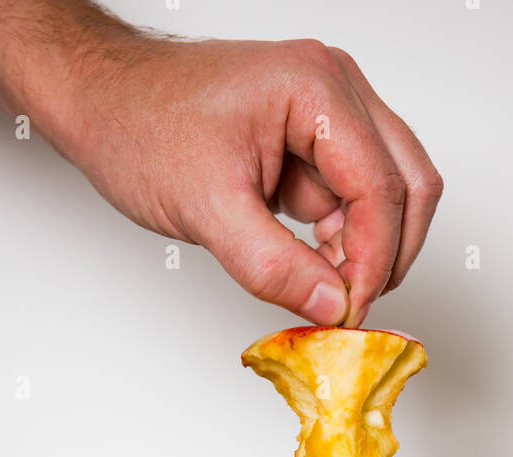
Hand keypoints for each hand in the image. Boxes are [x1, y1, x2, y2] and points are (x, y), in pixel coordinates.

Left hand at [51, 31, 443, 324]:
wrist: (102, 102)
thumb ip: (274, 266)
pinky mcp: (315, 138)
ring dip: (366, 249)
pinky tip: (310, 266)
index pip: (382, 188)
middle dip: (387, 254)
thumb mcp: (207, 210)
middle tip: (349, 306)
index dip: (373, 262)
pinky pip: (356, 197)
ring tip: (320, 286)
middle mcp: (335, 88)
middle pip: (410, 184)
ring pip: (391, 193)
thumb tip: (333, 308)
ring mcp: (329, 111)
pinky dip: (344, 241)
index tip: (348, 313)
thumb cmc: (140, 127)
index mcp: (315, 88)